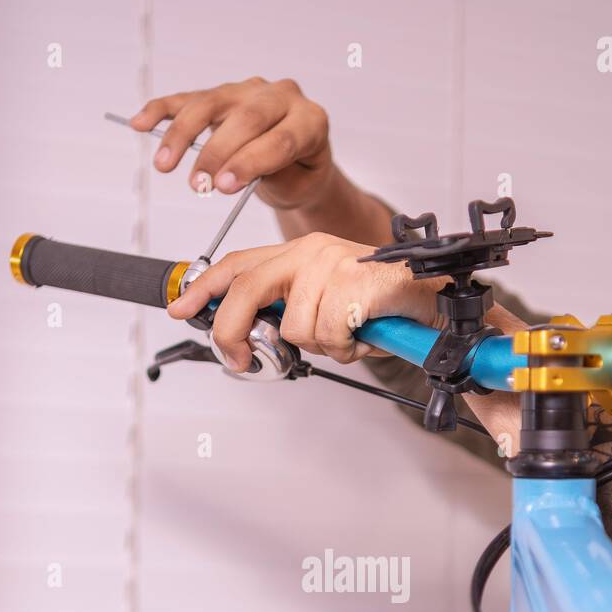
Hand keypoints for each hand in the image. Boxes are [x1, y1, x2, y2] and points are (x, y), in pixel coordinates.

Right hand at [130, 78, 331, 207]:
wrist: (300, 158)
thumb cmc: (300, 174)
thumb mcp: (298, 185)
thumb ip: (273, 177)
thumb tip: (232, 176)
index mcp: (310, 120)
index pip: (279, 139)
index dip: (249, 163)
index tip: (223, 187)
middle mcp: (281, 96)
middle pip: (245, 118)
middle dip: (217, 152)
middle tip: (198, 185)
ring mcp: (250, 90)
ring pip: (212, 104)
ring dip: (183, 134)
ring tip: (164, 165)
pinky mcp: (223, 93)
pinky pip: (189, 98)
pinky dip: (163, 110)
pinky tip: (140, 123)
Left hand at [167, 232, 526, 448]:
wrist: (434, 302)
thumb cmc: (378, 309)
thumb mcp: (322, 308)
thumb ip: (284, 315)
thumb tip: (244, 340)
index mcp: (298, 251)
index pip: (237, 265)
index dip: (203, 287)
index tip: (178, 307)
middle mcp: (310, 249)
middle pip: (247, 292)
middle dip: (234, 334)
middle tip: (241, 362)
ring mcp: (333, 263)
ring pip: (295, 327)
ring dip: (321, 346)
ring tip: (346, 336)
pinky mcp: (356, 281)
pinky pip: (329, 333)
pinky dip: (346, 346)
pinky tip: (363, 333)